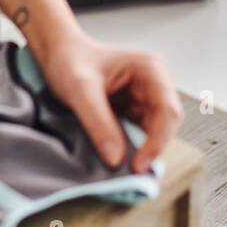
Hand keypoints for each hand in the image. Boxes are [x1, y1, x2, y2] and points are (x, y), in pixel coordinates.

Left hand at [38, 30, 182, 173]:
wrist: (59, 54)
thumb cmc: (70, 61)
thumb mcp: (80, 90)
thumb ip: (98, 122)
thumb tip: (117, 159)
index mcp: (151, 69)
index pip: (168, 111)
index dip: (157, 142)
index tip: (137, 166)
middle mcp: (155, 82)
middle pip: (166, 124)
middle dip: (151, 148)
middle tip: (129, 172)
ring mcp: (147, 97)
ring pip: (155, 133)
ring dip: (141, 150)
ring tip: (121, 166)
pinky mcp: (136, 110)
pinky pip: (141, 134)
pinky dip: (131, 147)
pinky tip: (117, 155)